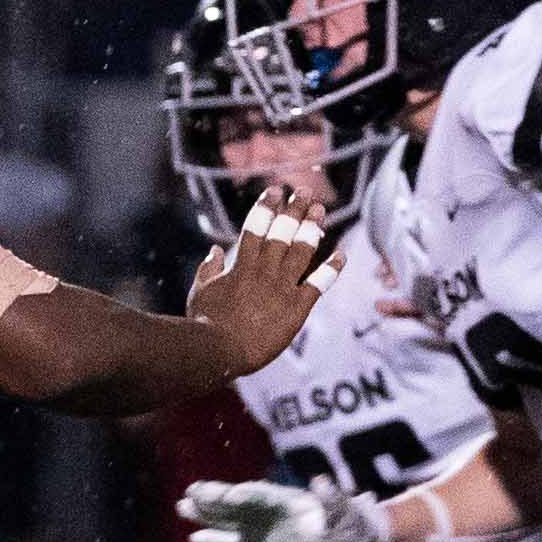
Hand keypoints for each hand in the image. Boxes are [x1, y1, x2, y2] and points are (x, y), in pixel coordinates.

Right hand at [180, 476, 392, 541]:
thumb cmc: (354, 531)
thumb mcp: (350, 518)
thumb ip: (335, 502)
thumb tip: (322, 481)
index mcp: (290, 502)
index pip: (264, 495)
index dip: (248, 494)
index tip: (231, 495)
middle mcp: (270, 512)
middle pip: (238, 502)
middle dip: (217, 497)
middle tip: (193, 491)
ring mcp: (262, 529)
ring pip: (229, 519)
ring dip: (207, 513)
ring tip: (183, 505)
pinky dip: (215, 541)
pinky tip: (195, 538)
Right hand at [184, 183, 341, 374]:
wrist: (219, 351)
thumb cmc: (204, 324)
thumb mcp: (199, 292)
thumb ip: (208, 270)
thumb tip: (214, 251)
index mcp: (241, 265)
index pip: (256, 227)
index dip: (266, 207)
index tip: (274, 190)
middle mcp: (264, 271)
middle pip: (283, 232)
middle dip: (294, 209)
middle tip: (305, 192)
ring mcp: (282, 287)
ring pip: (301, 250)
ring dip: (312, 228)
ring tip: (320, 210)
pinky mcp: (297, 307)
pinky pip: (319, 283)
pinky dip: (331, 268)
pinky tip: (341, 255)